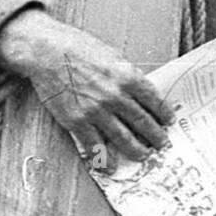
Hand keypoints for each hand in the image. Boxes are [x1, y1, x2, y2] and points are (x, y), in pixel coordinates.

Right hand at [0, 8, 173, 165]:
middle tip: (162, 143)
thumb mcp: (114, 57)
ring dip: (137, 150)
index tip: (169, 121)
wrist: (46, 52)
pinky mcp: (77, 121)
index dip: (164, 114)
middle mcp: (116, 97)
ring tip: (144, 156)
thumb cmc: (79, 48)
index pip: (155, 102)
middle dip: (156, 136)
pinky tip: (110, 166)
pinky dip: (104, 158)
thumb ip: (128, 76)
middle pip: (143, 123)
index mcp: (129, 78)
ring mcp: (97, 111)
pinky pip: (94, 145)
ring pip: (123, 138)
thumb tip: (142, 94)